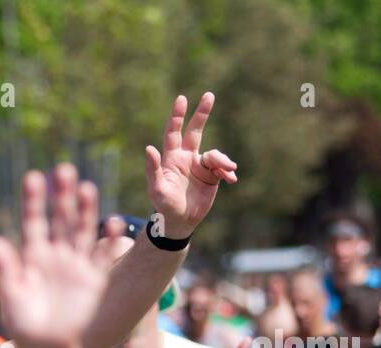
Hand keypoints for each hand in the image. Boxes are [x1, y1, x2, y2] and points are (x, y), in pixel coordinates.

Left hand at [0, 164, 117, 347]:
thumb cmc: (23, 326)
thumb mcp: (12, 295)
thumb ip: (6, 267)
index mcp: (32, 257)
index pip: (33, 222)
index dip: (34, 201)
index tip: (34, 177)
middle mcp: (55, 257)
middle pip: (59, 220)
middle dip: (61, 196)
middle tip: (63, 170)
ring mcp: (75, 267)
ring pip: (81, 232)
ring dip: (85, 210)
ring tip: (86, 187)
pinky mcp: (93, 281)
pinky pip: (101, 257)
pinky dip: (107, 242)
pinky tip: (112, 223)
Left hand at [145, 93, 237, 236]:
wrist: (181, 220)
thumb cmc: (164, 205)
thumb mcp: (156, 189)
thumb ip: (153, 169)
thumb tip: (149, 148)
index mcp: (171, 158)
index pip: (173, 132)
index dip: (177, 116)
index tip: (182, 99)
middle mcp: (186, 158)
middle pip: (195, 130)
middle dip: (202, 113)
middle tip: (209, 95)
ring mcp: (200, 166)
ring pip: (214, 154)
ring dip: (222, 160)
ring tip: (228, 171)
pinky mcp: (212, 175)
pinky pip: (223, 168)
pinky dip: (228, 172)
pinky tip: (231, 179)